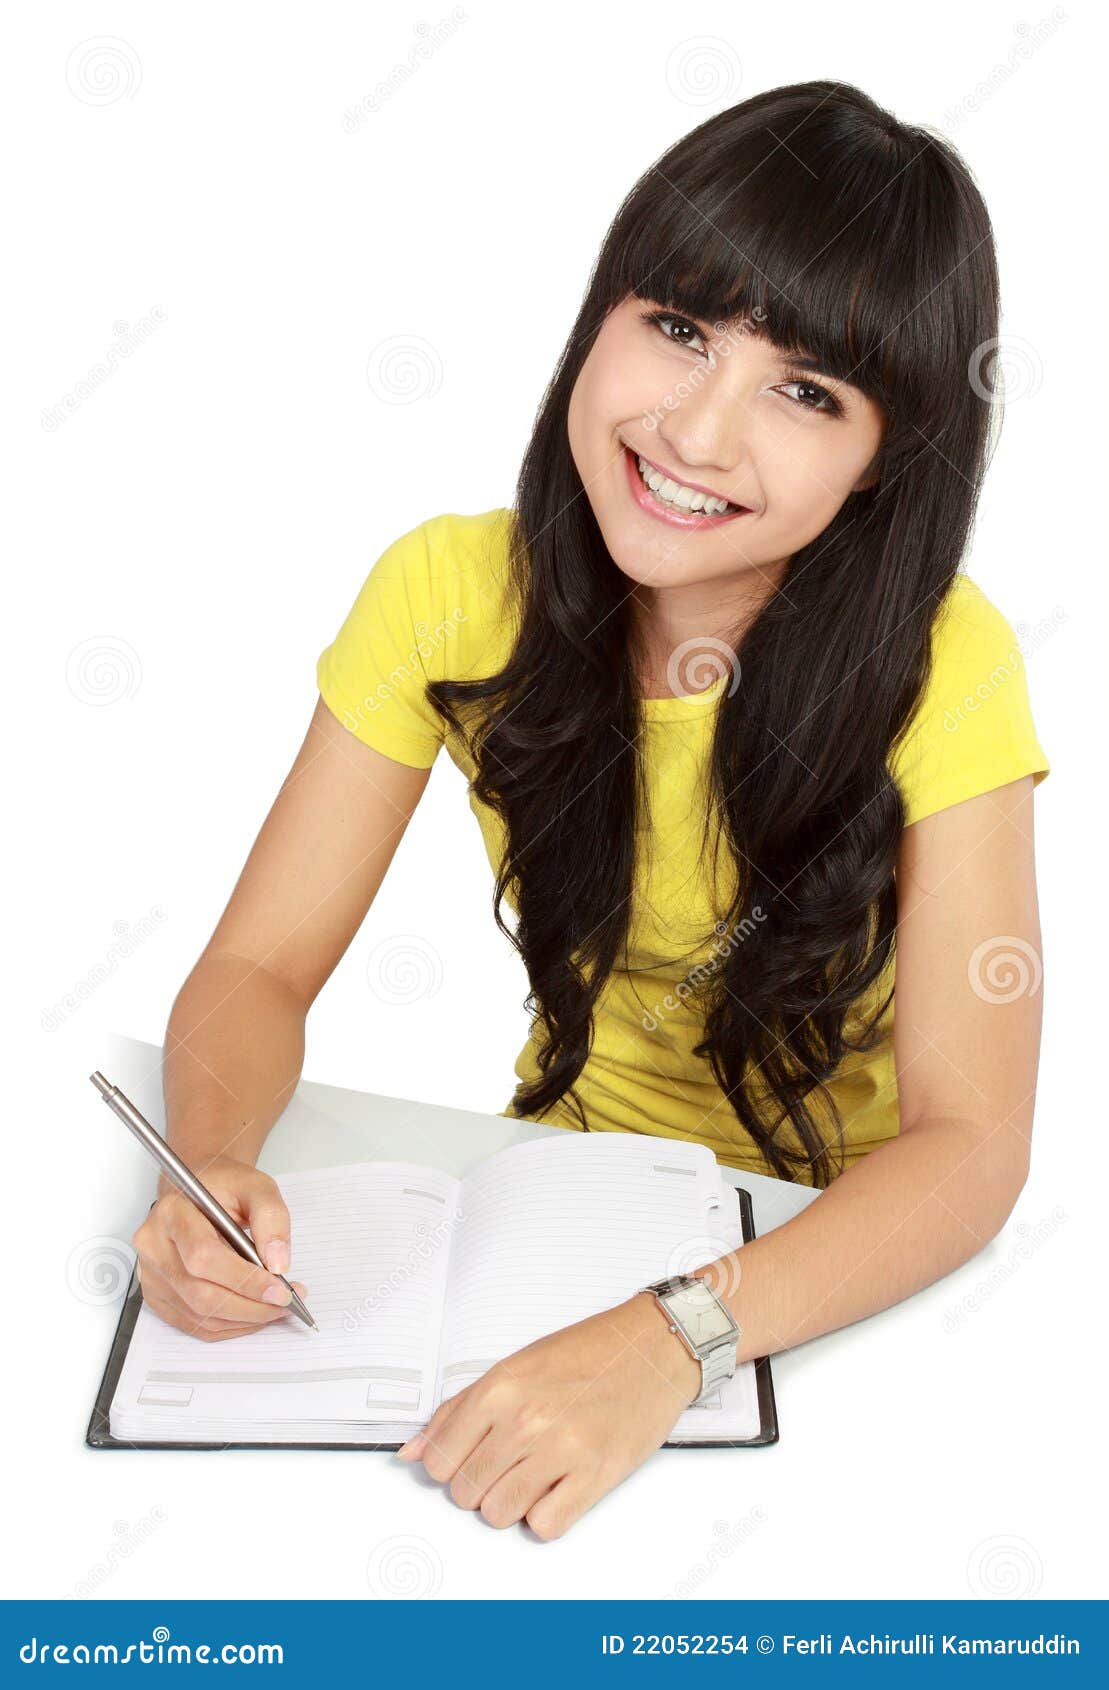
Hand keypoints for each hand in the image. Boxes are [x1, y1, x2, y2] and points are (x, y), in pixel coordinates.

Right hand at [131, 1155, 307, 1340]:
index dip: (245, 1279)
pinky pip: (193, 1324)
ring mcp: (151, 1274)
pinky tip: (252, 1313)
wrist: (198, 1190)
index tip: (280, 1289)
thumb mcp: (256, 1186)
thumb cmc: (224, 1187)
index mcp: (172, 1213)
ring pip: (198, 1314)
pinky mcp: (157, 1294)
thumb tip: (278, 1264)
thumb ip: (271, 1217)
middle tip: (285, 1303)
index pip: (204, 1257)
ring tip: (275, 1307)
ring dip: (244, 1319)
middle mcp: (153, 1246)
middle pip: (200, 1293)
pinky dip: (229, 1325)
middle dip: (250, 1306)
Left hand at [395, 1293, 702, 1538]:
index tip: (467, 1458)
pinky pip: (544, 1527)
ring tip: (532, 1477)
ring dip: (510, 1504)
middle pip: (465, 1492)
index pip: (438, 1459)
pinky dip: (545, 1517)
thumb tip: (411, 1454)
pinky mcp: (595, 1476)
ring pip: (498, 1514)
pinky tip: (557, 1489)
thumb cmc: (588, 1353)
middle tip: (506, 1464)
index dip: (449, 1465)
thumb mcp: (515, 1366)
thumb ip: (459, 1410)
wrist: (653, 1348)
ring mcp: (560, 1450)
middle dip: (479, 1485)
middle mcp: (525, 1420)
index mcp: (499, 1388)